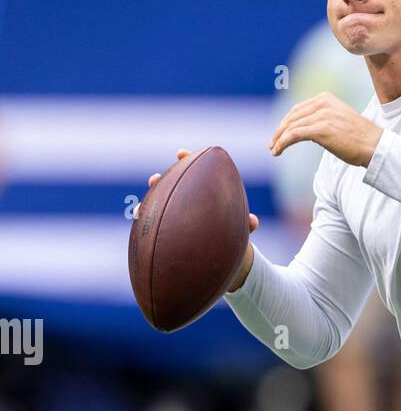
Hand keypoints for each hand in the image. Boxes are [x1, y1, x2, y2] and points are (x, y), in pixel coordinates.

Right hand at [133, 149, 258, 292]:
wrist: (223, 256)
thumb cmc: (231, 235)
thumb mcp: (240, 229)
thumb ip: (246, 224)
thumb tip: (253, 222)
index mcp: (202, 193)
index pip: (192, 171)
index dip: (185, 160)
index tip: (180, 153)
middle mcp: (184, 202)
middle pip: (168, 187)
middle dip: (160, 182)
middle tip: (154, 179)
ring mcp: (174, 217)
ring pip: (156, 209)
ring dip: (146, 208)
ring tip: (137, 210)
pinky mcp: (168, 234)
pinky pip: (154, 231)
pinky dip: (146, 231)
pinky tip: (139, 235)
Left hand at [269, 92, 382, 167]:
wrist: (374, 145)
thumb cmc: (360, 138)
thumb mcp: (339, 120)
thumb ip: (324, 119)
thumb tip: (307, 130)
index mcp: (326, 98)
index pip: (298, 109)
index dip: (286, 122)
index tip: (279, 134)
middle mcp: (322, 103)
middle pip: (292, 116)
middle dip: (280, 131)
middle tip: (272, 144)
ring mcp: (322, 115)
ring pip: (291, 126)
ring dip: (279, 139)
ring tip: (273, 150)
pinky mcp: (321, 130)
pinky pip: (294, 135)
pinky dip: (283, 143)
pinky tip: (278, 151)